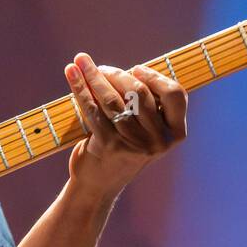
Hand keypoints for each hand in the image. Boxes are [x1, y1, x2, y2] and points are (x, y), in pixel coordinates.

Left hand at [62, 52, 187, 197]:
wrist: (98, 185)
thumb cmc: (123, 149)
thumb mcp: (146, 132)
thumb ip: (148, 106)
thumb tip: (129, 70)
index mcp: (175, 134)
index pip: (175, 94)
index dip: (155, 77)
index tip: (135, 69)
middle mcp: (158, 141)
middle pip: (139, 92)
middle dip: (116, 74)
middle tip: (98, 66)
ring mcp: (134, 144)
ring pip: (113, 99)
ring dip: (94, 76)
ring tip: (80, 61)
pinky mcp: (108, 145)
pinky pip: (92, 108)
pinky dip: (79, 87)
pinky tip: (71, 72)